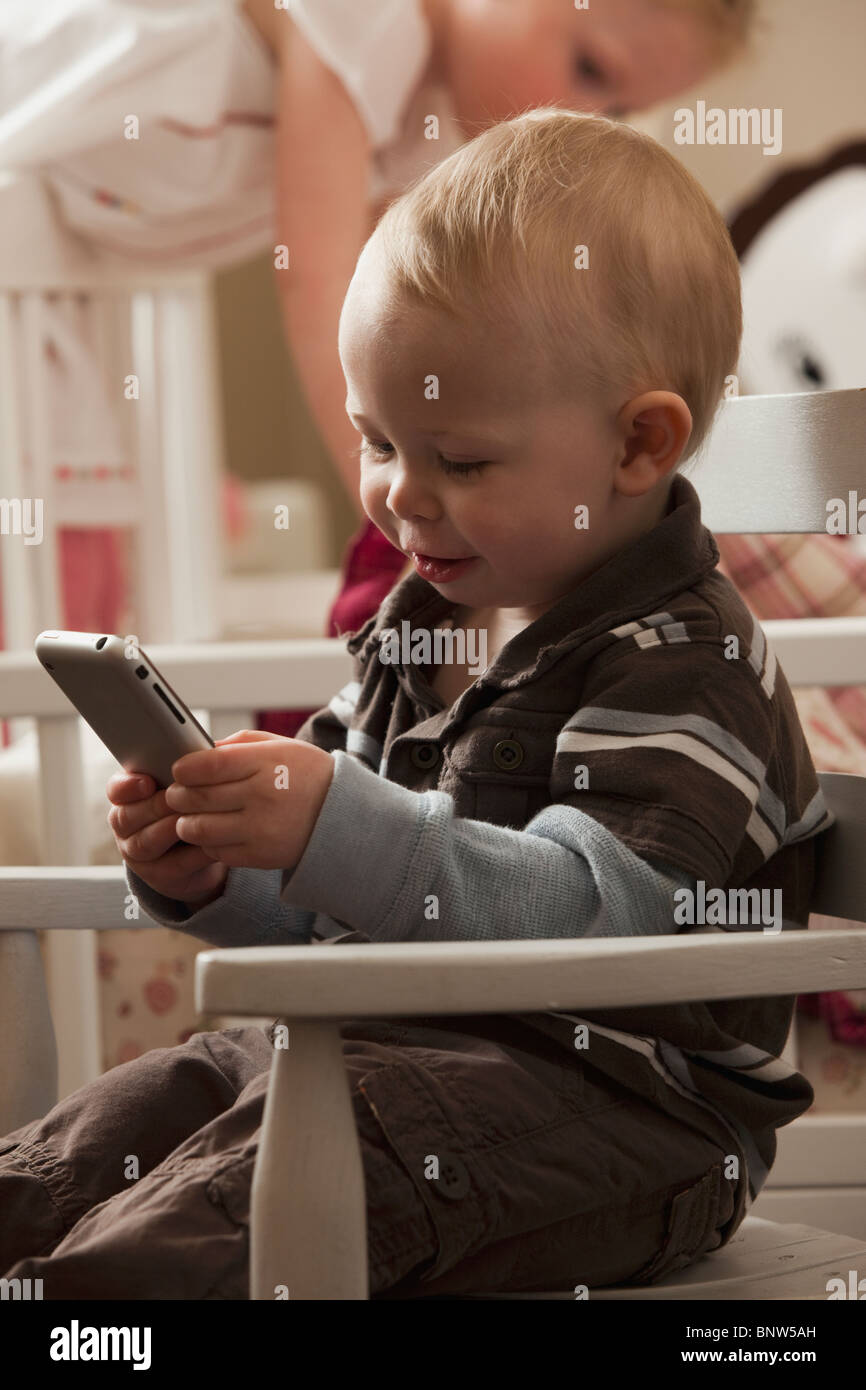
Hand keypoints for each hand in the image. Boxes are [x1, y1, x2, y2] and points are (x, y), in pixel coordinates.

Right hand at [107, 773, 228, 906]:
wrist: (199, 854)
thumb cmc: (194, 807)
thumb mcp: (188, 786)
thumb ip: (186, 771)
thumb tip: (206, 749)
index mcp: (130, 796)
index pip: (116, 789)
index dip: (127, 786)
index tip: (146, 781)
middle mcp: (126, 825)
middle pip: (128, 816)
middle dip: (155, 806)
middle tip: (180, 799)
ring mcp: (138, 854)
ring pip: (146, 842)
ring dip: (171, 829)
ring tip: (195, 819)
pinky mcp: (158, 877)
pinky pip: (173, 866)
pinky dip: (193, 853)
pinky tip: (212, 842)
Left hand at [164, 730, 334, 870]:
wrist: (342, 814)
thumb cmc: (305, 774)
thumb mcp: (278, 746)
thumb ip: (237, 745)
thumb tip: (195, 753)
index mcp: (267, 763)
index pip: (209, 765)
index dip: (185, 768)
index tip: (180, 769)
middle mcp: (263, 796)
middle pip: (198, 798)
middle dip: (177, 796)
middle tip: (176, 794)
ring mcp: (261, 829)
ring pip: (200, 829)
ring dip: (186, 822)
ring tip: (189, 816)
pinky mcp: (261, 856)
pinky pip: (216, 852)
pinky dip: (208, 843)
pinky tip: (215, 833)